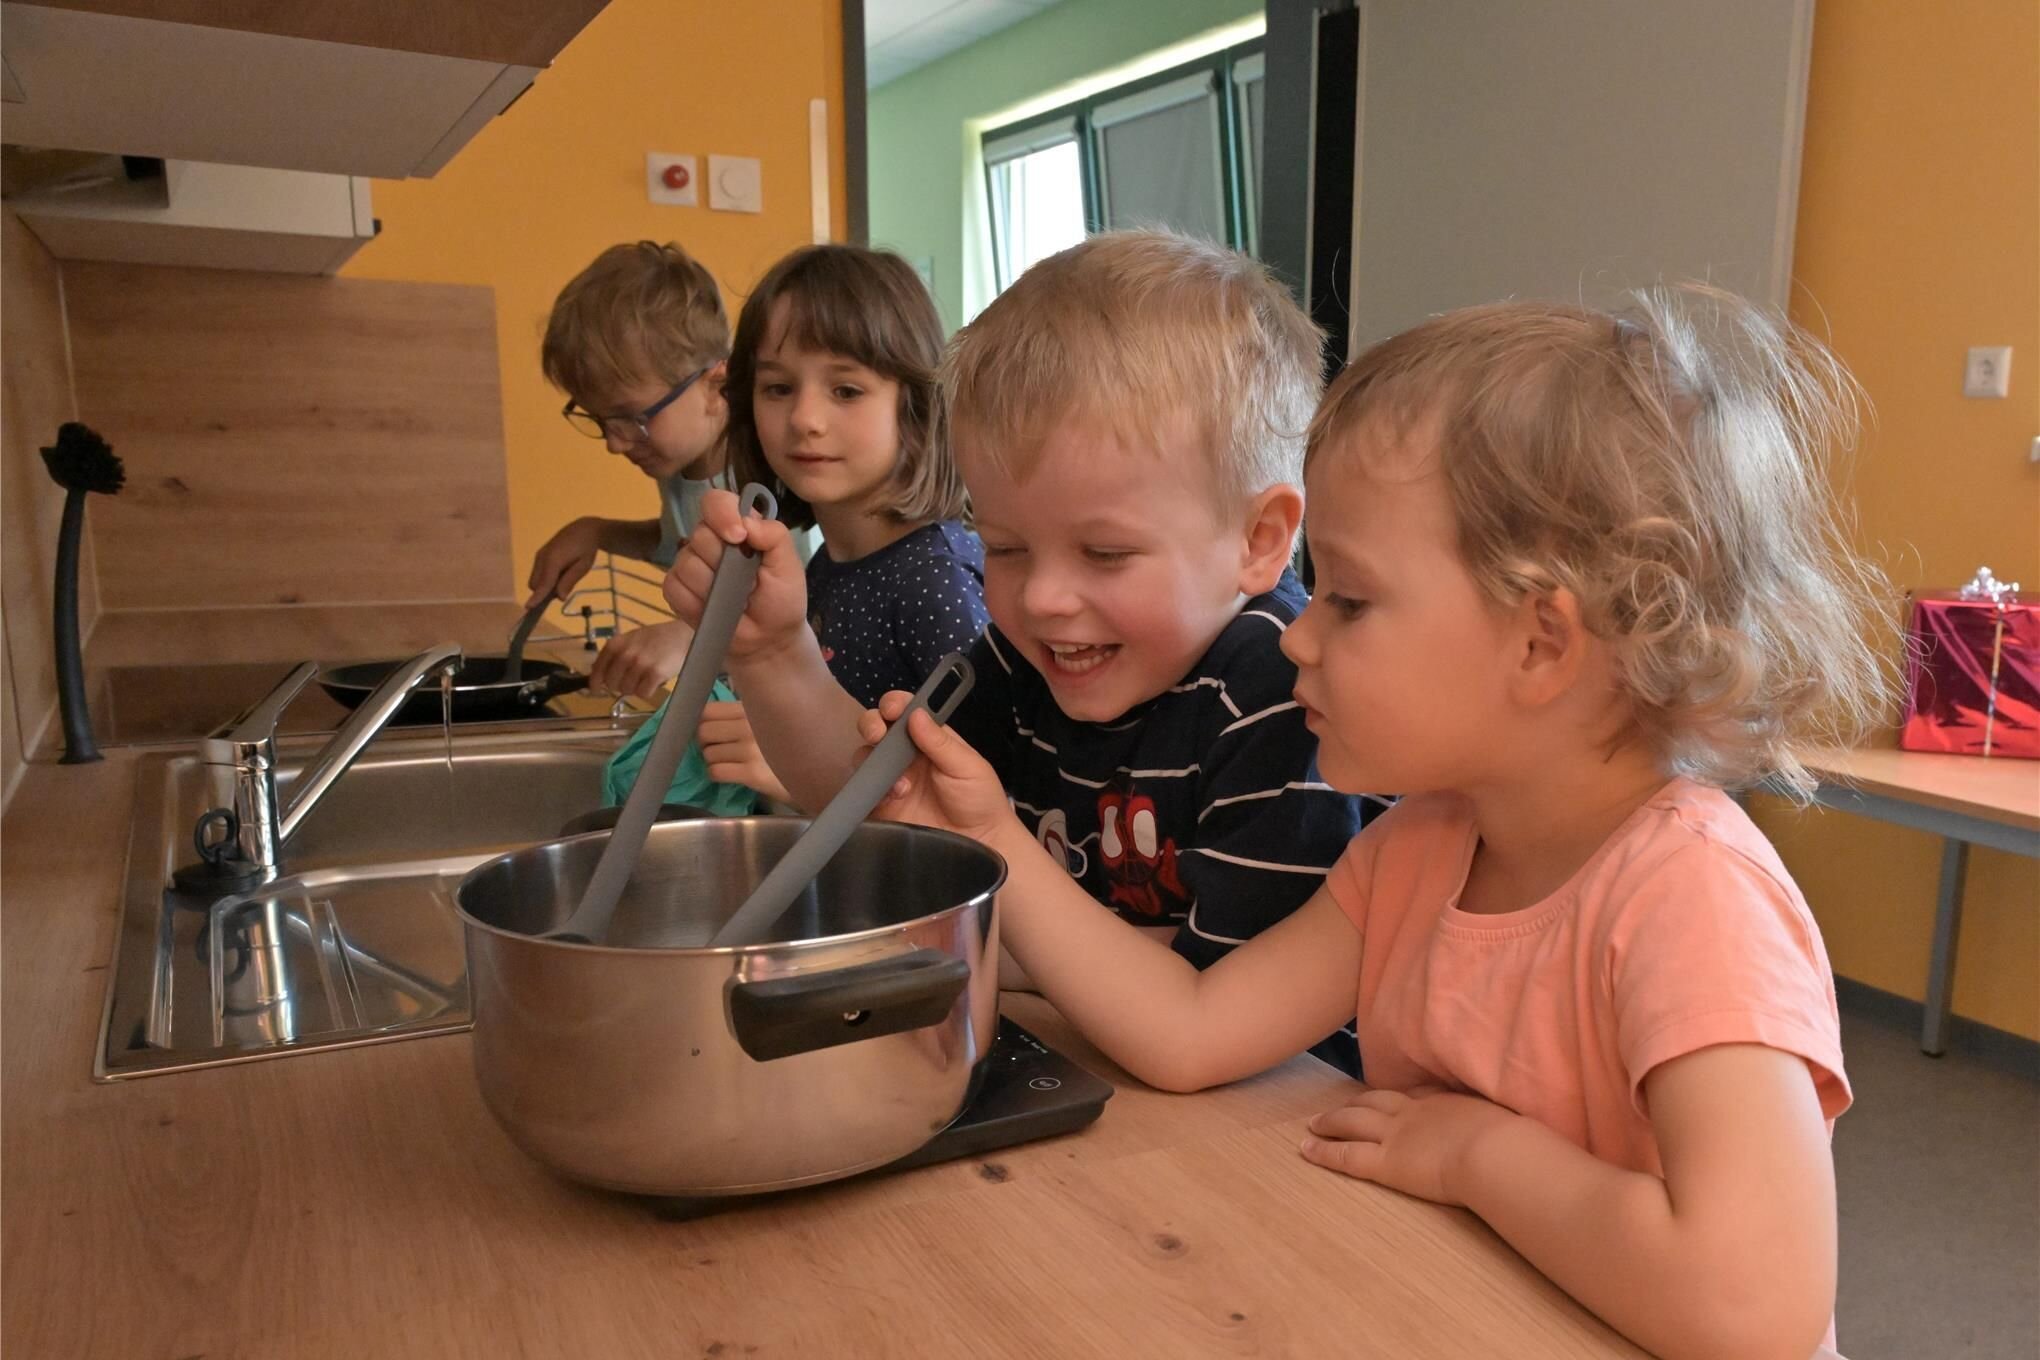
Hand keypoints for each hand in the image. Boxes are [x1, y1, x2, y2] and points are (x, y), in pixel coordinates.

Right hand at [527, 517, 605, 608]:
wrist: (584, 529)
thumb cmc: (586, 549)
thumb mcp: (583, 567)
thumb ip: (569, 581)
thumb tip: (559, 598)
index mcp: (553, 560)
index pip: (544, 583)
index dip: (537, 597)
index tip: (529, 608)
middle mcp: (542, 557)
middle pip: (535, 584)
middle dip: (545, 592)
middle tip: (565, 586)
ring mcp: (539, 555)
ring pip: (535, 580)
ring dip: (545, 585)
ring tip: (565, 575)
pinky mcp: (540, 555)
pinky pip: (538, 573)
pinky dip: (546, 578)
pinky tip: (561, 571)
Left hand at [588, 620, 692, 699]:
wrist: (683, 635)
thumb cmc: (658, 638)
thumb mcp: (631, 640)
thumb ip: (615, 654)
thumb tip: (598, 674)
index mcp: (616, 644)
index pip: (598, 669)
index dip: (596, 683)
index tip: (597, 690)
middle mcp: (625, 654)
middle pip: (612, 684)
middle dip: (620, 685)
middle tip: (633, 680)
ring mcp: (640, 664)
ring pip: (627, 691)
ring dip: (636, 688)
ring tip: (646, 677)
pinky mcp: (655, 673)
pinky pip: (643, 694)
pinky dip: (648, 691)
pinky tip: (654, 682)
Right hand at [661, 490, 809, 663]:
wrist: (767, 639)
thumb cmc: (781, 598)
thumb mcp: (788, 565)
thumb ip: (774, 535)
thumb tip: (746, 521)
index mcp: (737, 525)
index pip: (716, 502)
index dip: (722, 515)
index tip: (739, 537)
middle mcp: (709, 540)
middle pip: (700, 534)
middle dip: (723, 561)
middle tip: (745, 582)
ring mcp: (689, 564)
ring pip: (687, 563)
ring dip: (713, 586)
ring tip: (733, 598)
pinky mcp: (675, 590)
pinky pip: (674, 588)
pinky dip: (695, 602)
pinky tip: (712, 608)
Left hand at [697, 700, 791, 803]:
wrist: (812, 776)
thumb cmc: (785, 746)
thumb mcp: (765, 721)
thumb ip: (739, 715)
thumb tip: (702, 719)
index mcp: (752, 709)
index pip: (708, 711)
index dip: (702, 723)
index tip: (711, 732)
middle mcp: (750, 725)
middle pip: (703, 732)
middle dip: (705, 744)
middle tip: (718, 750)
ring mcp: (751, 749)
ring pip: (709, 754)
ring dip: (713, 761)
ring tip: (730, 763)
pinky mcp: (752, 773)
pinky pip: (716, 772)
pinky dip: (717, 775)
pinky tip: (731, 774)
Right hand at [860, 690, 1017, 843]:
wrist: (978, 843)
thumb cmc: (980, 799)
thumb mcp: (968, 767)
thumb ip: (941, 742)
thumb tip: (916, 713)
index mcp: (930, 738)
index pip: (906, 711)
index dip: (895, 704)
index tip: (892, 708)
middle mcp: (906, 754)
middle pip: (878, 728)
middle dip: (872, 723)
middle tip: (878, 733)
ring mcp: (892, 778)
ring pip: (866, 756)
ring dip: (872, 758)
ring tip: (899, 780)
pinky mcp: (882, 804)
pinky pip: (865, 789)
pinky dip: (872, 787)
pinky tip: (894, 796)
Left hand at [1300, 1086, 1519, 1206]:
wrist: (1495, 1152)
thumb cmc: (1512, 1143)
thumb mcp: (1511, 1123)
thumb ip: (1507, 1126)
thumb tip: (1523, 1137)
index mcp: (1447, 1103)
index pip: (1417, 1095)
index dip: (1400, 1096)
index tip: (1390, 1095)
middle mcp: (1415, 1113)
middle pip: (1376, 1101)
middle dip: (1356, 1103)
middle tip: (1339, 1106)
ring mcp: (1397, 1134)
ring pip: (1353, 1122)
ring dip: (1332, 1120)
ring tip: (1314, 1123)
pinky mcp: (1386, 1162)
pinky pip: (1346, 1155)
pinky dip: (1324, 1151)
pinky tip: (1306, 1149)